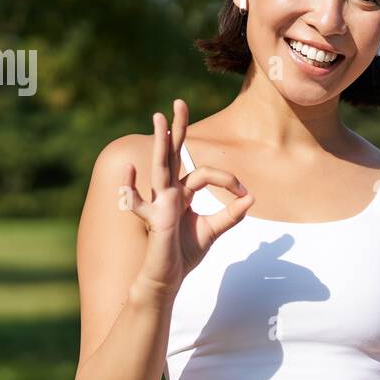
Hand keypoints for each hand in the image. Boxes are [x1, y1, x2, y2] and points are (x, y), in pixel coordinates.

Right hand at [120, 99, 253, 291]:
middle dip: (176, 129)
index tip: (245, 193)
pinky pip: (139, 203)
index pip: (204, 173)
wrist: (168, 277)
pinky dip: (131, 189)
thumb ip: (231, 215)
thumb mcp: (213, 231)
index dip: (227, 180)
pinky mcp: (155, 219)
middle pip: (173, 155)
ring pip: (160, 167)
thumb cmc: (185, 254)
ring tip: (159, 117)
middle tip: (179, 102)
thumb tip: (251, 198)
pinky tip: (128, 172)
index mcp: (182, 193)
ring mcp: (159, 203)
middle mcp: (169, 193)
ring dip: (161, 143)